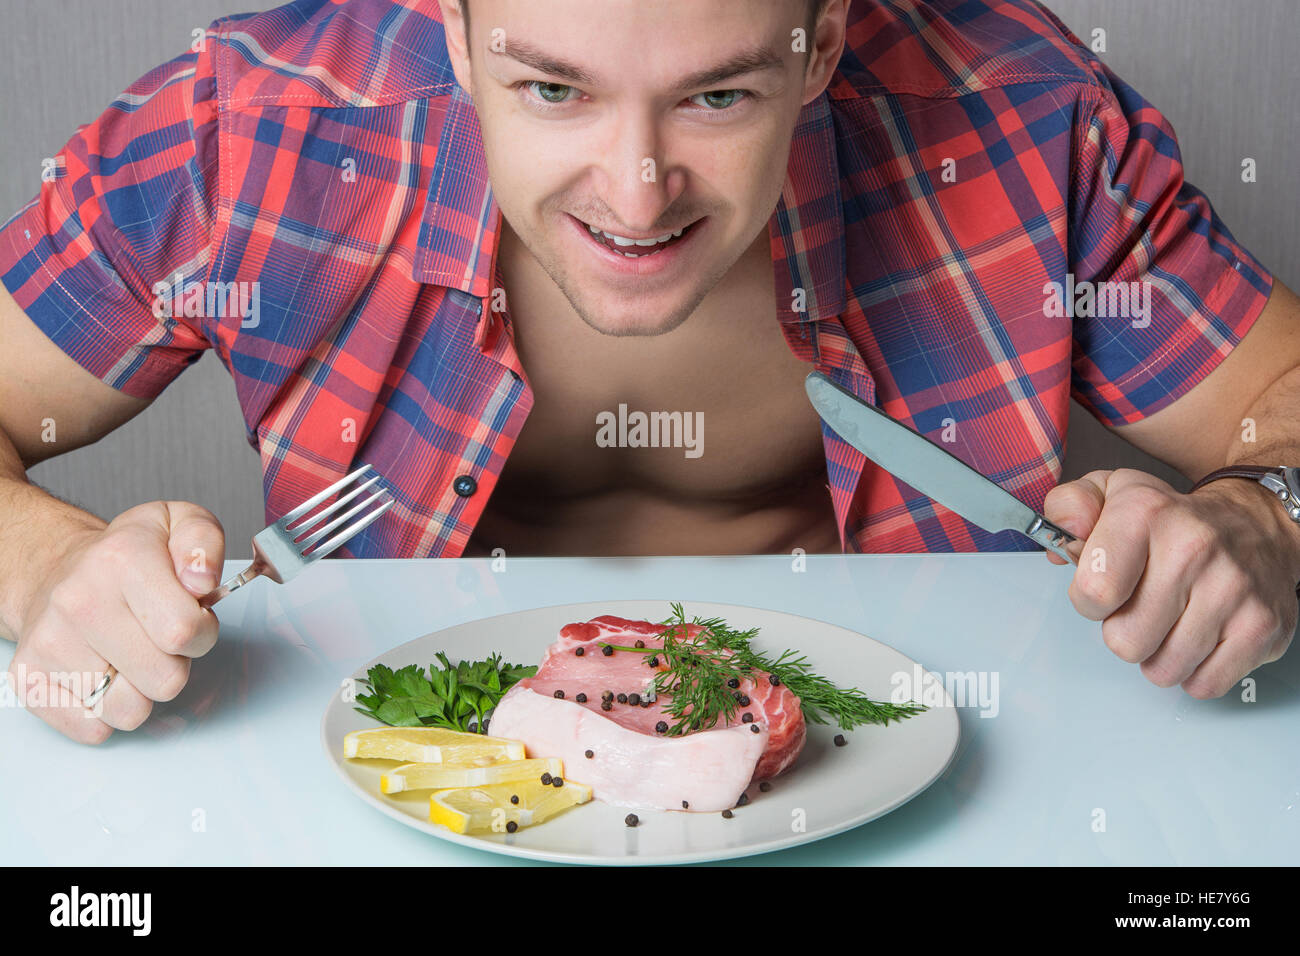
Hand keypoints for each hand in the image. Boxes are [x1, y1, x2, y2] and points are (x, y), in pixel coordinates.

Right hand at [4, 501, 223, 742]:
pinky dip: (107, 711)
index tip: (192, 616)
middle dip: (176, 663)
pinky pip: (92, 728)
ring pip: (129, 710)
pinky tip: (106, 674)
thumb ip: (203, 542)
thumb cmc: (129, 556)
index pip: (184, 631)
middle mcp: (78, 602)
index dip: (202, 632)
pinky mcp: (30, 679)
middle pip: (165, 679)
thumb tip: (201, 579)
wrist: (58, 569)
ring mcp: (49, 642)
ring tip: (134, 655)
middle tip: (160, 636)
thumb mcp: (179, 524)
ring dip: (142, 690)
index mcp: (121, 559)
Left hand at [1042, 468, 1298, 696]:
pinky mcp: (1262, 628)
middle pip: (1124, 641)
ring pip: (1162, 669)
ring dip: (1158, 653)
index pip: (1093, 592)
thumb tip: (1063, 535)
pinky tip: (1199, 636)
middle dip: (1124, 630)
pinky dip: (1194, 670)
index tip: (1104, 588)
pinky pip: (1204, 684)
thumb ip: (1069, 506)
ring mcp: (1232, 590)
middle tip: (1142, 604)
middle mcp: (1193, 548)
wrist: (1256, 524)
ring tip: (1171, 618)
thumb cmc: (1172, 520)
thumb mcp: (1111, 494)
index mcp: (1145, 513)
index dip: (1088, 601)